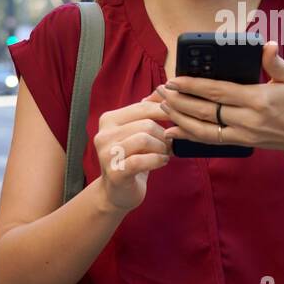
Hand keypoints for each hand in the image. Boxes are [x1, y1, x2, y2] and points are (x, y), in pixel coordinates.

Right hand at [93, 90, 172, 212]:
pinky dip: (157, 160)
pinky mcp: (115, 172)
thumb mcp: (137, 132)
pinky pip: (142, 160)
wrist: (117, 192)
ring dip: (162, 148)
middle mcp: (104, 135)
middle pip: (146, 124)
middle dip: (164, 135)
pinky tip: (161, 162)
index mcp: (109, 120)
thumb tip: (163, 90)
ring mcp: (107, 154)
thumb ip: (147, 112)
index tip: (179, 119)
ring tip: (165, 153)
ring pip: (144, 139)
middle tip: (170, 144)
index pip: (143, 107)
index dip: (165, 112)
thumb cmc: (131, 158)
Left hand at [155, 41, 283, 156]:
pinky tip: (173, 131)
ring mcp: (243, 134)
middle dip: (179, 101)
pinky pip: (210, 140)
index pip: (219, 92)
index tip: (175, 79)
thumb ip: (276, 63)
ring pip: (203, 129)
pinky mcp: (241, 142)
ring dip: (179, 118)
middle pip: (205, 110)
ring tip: (162, 106)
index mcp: (257, 99)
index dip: (194, 86)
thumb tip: (268, 45)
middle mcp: (247, 119)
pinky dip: (189, 136)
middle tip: (160, 90)